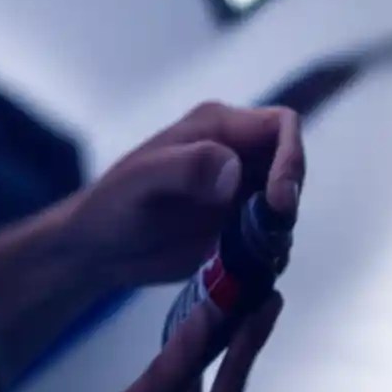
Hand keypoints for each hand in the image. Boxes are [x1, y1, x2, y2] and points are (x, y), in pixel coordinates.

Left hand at [65, 103, 303, 284]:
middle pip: (292, 162)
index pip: (281, 125)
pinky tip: (251, 265)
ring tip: (257, 253)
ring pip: (288, 199)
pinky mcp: (240, 222)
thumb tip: (234, 171)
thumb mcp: (141, 183)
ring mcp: (241, 188)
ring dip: (282, 227)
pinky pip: (273, 230)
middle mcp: (237, 152)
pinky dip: (272, 248)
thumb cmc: (111, 208)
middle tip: (270, 234)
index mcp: (218, 127)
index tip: (280, 200)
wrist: (99, 250)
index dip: (292, 157)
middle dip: (291, 196)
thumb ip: (186, 168)